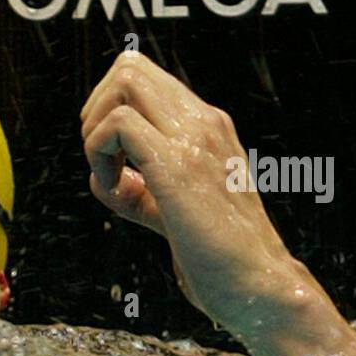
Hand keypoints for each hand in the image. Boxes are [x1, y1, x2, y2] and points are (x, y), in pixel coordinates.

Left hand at [80, 51, 301, 323]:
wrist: (259, 287)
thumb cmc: (220, 259)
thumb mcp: (172, 214)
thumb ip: (140, 193)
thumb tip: (104, 179)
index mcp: (207, 129)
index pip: (145, 78)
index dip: (109, 108)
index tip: (109, 157)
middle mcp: (205, 122)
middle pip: (130, 67)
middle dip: (96, 111)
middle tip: (102, 161)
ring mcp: (196, 139)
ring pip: (125, 82)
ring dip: (96, 130)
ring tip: (109, 177)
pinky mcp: (180, 166)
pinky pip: (118, 126)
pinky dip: (99, 155)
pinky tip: (115, 192)